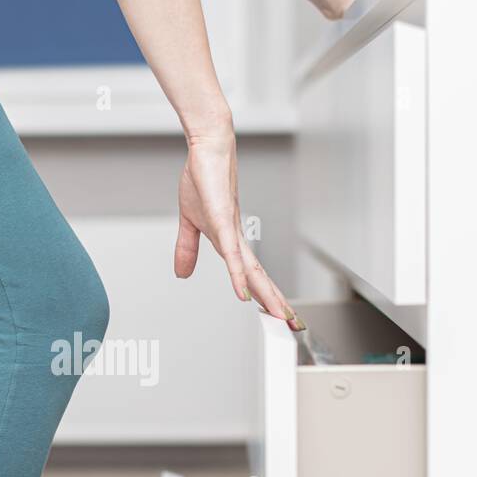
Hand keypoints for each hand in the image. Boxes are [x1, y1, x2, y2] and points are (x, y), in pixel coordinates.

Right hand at [174, 129, 304, 329]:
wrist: (207, 150)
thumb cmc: (202, 179)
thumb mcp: (189, 222)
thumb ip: (187, 249)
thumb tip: (182, 274)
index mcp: (231, 242)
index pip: (252, 276)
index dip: (265, 296)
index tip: (276, 316)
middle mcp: (237, 240)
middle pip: (260, 278)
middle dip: (276, 303)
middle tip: (294, 325)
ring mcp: (232, 232)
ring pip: (252, 271)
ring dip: (267, 295)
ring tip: (280, 317)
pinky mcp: (222, 222)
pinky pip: (232, 256)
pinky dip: (238, 277)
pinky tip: (245, 294)